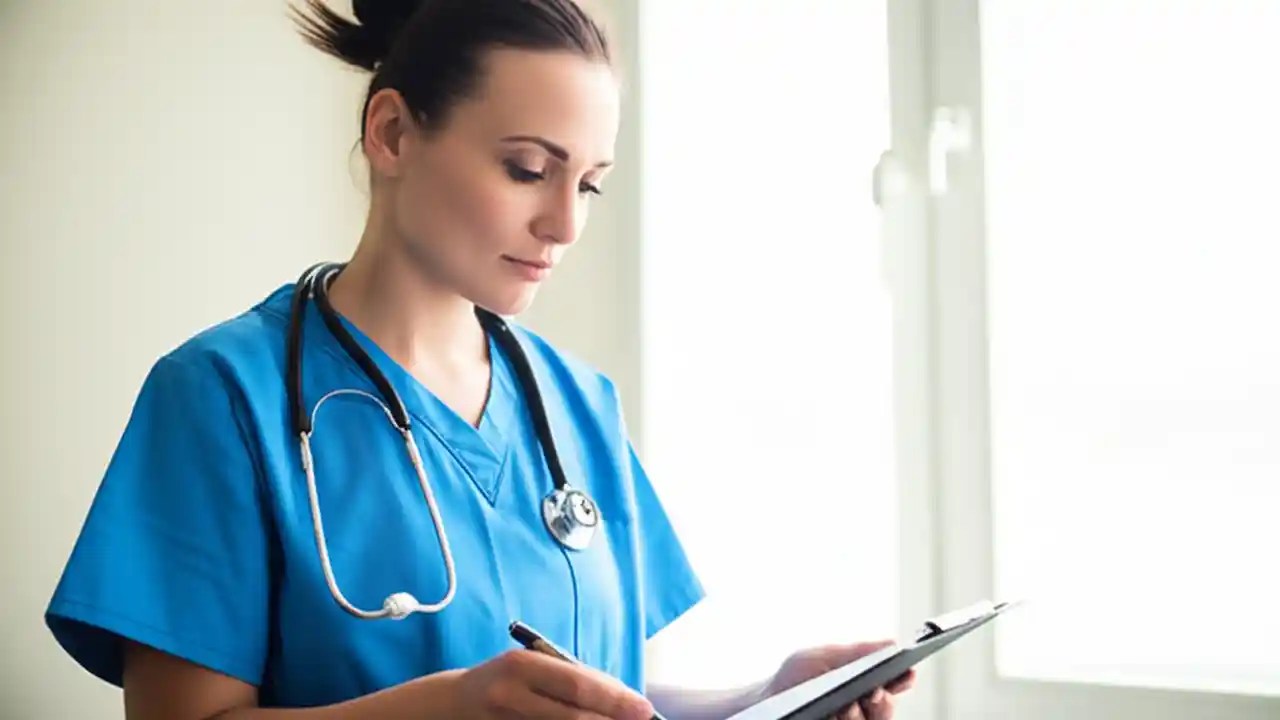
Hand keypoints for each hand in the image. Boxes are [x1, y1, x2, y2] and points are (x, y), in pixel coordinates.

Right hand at [451, 649, 654, 719]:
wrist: (453, 703)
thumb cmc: (506, 680)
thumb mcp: (532, 664)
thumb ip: (570, 678)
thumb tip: (621, 698)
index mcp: (523, 665)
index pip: (577, 684)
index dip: (614, 699)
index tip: (644, 709)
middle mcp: (511, 695)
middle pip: (572, 718)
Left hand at [760, 641, 916, 719]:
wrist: (764, 707)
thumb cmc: (792, 680)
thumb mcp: (819, 659)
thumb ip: (854, 653)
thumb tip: (893, 643)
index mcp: (863, 685)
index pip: (892, 684)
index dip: (902, 679)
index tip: (906, 672)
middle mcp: (861, 710)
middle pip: (886, 711)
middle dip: (883, 702)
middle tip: (874, 692)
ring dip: (859, 716)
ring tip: (846, 705)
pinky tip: (835, 713)